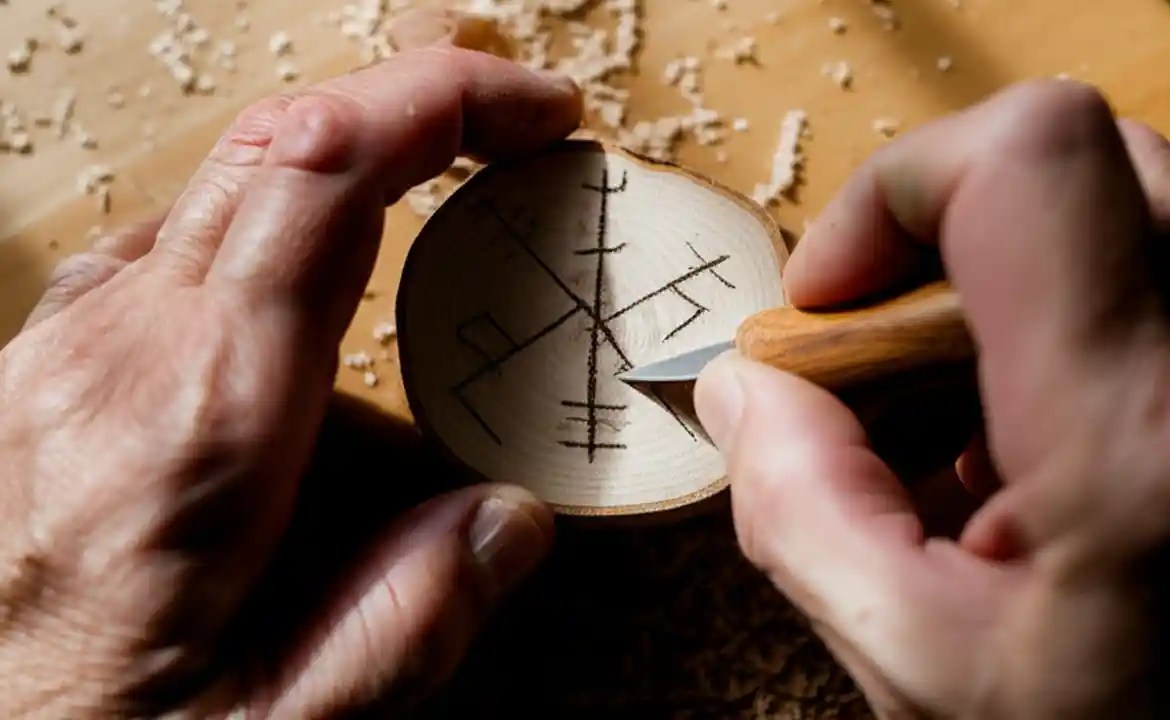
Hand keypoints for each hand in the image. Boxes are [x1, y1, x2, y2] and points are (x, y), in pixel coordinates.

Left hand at [0, 46, 580, 716]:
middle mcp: (118, 350)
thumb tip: (509, 522)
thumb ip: (399, 630)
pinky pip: (174, 246)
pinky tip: (305, 296)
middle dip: (418, 111)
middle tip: (516, 140)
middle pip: (280, 145)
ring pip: (228, 185)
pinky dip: (271, 231)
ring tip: (439, 207)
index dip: (444, 104)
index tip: (538, 116)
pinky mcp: (49, 361)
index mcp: (198, 420)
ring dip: (349, 170)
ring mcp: (68, 344)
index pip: (324, 174)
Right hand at [695, 80, 1169, 717]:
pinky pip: (1142, 271)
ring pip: (1104, 209)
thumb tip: (747, 391)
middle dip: (930, 243)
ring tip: (949, 431)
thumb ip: (801, 512)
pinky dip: (1045, 324)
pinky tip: (1014, 443)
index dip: (897, 190)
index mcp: (1137, 435)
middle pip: (1068, 163)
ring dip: (985, 291)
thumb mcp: (922, 664)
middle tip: (876, 362)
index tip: (833, 293)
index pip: (1029, 163)